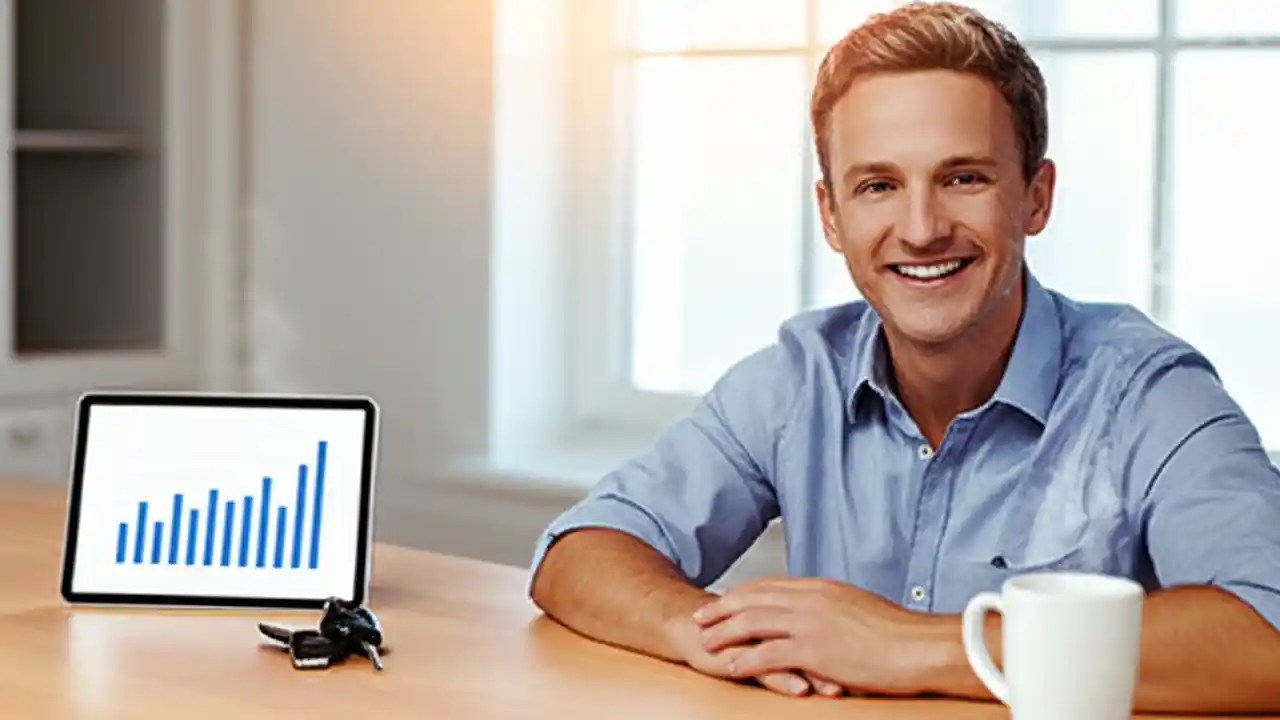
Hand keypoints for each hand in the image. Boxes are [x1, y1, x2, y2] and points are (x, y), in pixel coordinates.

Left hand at [692, 577, 941, 695]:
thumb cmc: (897, 634)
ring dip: (725, 632)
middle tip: (700, 618)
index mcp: (821, 588)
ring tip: (705, 642)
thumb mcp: (858, 608)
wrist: (918, 647)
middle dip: (722, 608)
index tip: (724, 600)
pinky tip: (731, 667)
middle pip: (754, 599)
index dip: (742, 593)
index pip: (770, 586)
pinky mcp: (815, 650)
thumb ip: (833, 608)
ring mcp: (811, 623)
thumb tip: (823, 613)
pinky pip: (770, 653)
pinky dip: (746, 660)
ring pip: (754, 623)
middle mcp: (811, 599)